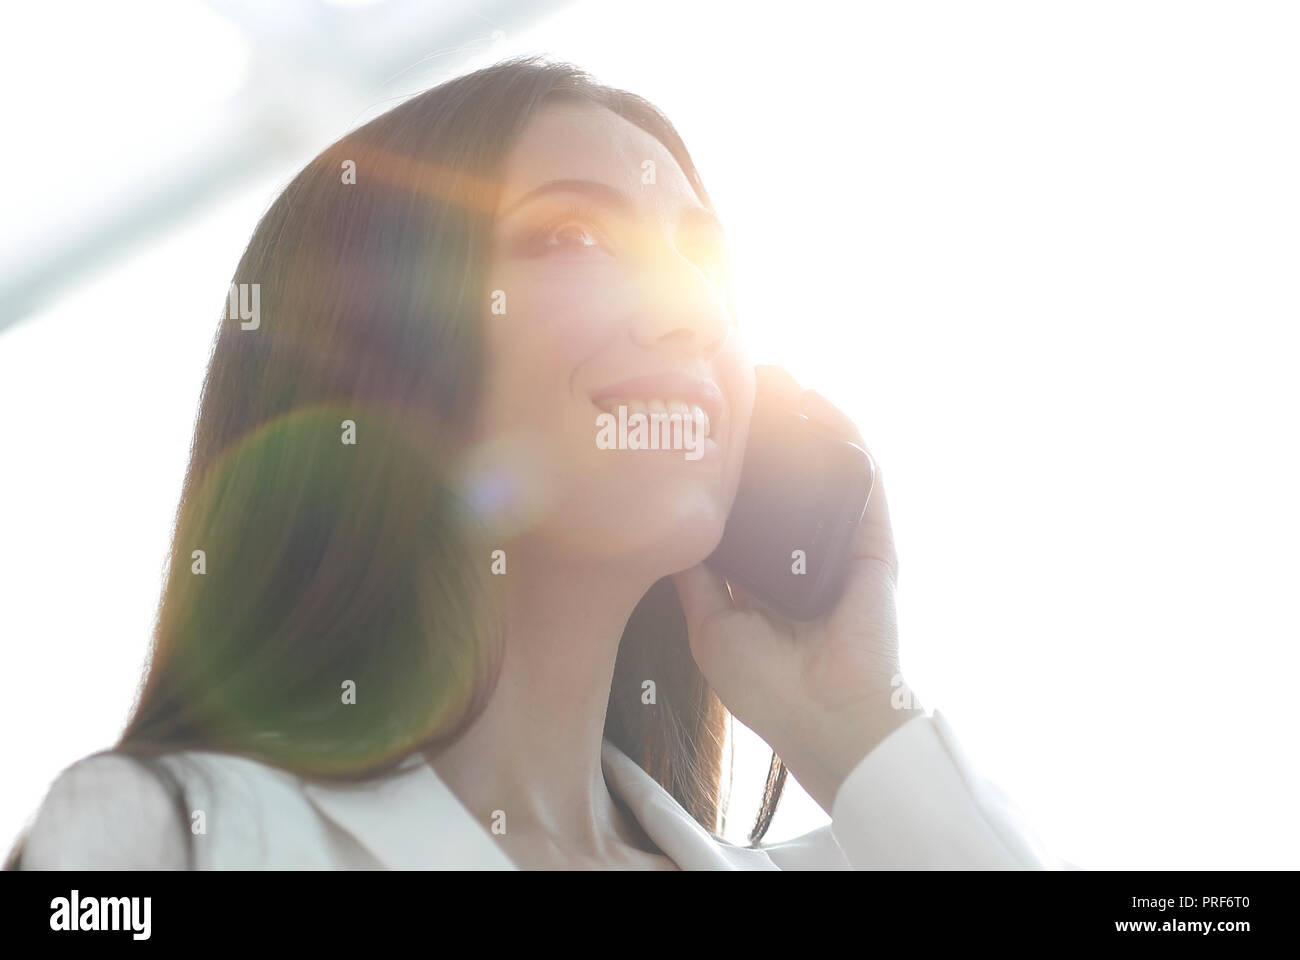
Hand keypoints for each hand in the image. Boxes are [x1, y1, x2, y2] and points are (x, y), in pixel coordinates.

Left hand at [672, 367, 924, 813]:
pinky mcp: (873, 546)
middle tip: (741, 382)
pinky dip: (846, 441)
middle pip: (788, 479)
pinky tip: (823, 406)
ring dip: (809, 421)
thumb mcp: (711, 627)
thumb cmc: (770, 690)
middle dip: (768, 431)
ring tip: (780, 378)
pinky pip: (863, 482)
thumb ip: (695, 579)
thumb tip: (670, 531)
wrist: (829, 722)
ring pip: (826, 469)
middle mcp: (805, 555)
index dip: (731, 467)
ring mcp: (842, 547)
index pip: (749, 508)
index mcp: (767, 578)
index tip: (705, 424)